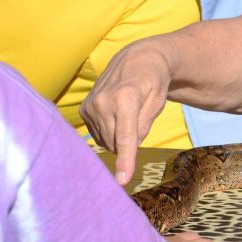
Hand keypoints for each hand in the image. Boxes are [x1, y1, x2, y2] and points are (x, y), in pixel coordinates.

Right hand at [80, 38, 173, 184]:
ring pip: (106, 142)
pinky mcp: (83, 110)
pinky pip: (98, 135)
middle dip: (130, 142)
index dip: (125, 161)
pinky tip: (116, 116)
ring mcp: (90, 106)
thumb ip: (143, 127)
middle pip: (117, 143)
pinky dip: (110, 132)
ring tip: (128, 114)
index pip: (126, 137)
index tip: (122, 181)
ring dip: (119, 137)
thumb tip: (128, 150)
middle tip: (139, 120)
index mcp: (125, 99)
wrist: (137, 61)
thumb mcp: (157, 103)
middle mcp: (103, 102)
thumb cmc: (153, 83)